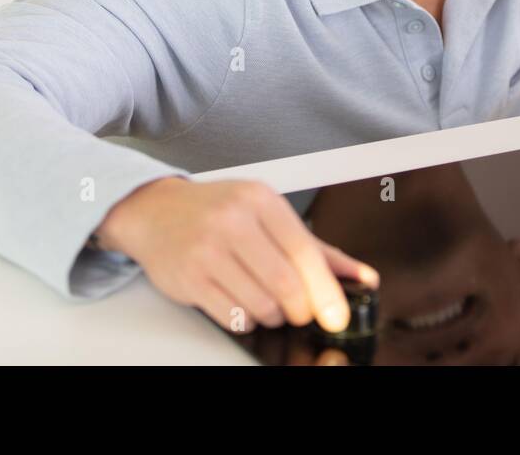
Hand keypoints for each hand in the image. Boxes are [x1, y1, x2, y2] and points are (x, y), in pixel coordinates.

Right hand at [94, 176, 378, 333]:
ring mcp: (208, 250)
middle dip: (299, 309)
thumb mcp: (270, 216)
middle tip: (298, 310)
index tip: (337, 315)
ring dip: (272, 315)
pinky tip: (240, 301)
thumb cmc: (218, 211)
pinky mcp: (190, 278)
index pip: (305, 252)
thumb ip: (319, 249)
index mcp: (261, 200)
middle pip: (286, 285)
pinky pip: (232, 316)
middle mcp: (233, 220)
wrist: (156, 211)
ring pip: (261, 305)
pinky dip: (245, 318)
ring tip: (265, 300)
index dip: (326, 290)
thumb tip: (363, 277)